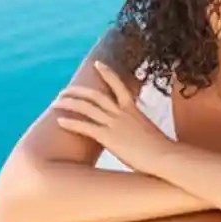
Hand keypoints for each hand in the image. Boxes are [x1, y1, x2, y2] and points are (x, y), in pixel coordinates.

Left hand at [53, 61, 170, 173]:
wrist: (165, 157)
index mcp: (133, 109)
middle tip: (64, 91)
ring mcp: (114, 124)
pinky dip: (71, 123)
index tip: (98, 64)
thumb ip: (141, 129)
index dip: (107, 73)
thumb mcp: (150, 133)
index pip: (118, 84)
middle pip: (95, 95)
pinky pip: (85, 126)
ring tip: (55, 103)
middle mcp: (122, 113)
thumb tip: (141, 135)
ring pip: (86, 108)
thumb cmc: (162, 150)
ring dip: (68, 104)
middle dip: (77, 91)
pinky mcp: (108, 137)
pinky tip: (59, 122)